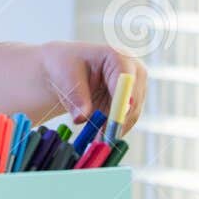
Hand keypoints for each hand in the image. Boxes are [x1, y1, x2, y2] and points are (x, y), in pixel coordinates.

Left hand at [26, 42, 145, 129]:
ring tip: (97, 141)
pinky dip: (112, 131)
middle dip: (118, 121)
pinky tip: (99, 139)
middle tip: (102, 138)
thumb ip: (76, 98)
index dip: (124, 98)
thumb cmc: (65, 67)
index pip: (125, 79)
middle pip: (133, 100)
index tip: (118, 117)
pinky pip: (125, 122)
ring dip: (115, 129)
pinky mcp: (129, 104)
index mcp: (117, 56)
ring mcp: (134, 89)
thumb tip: (81, 118)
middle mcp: (133, 71)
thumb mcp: (66, 78)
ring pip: (131, 115)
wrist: (65, 70)